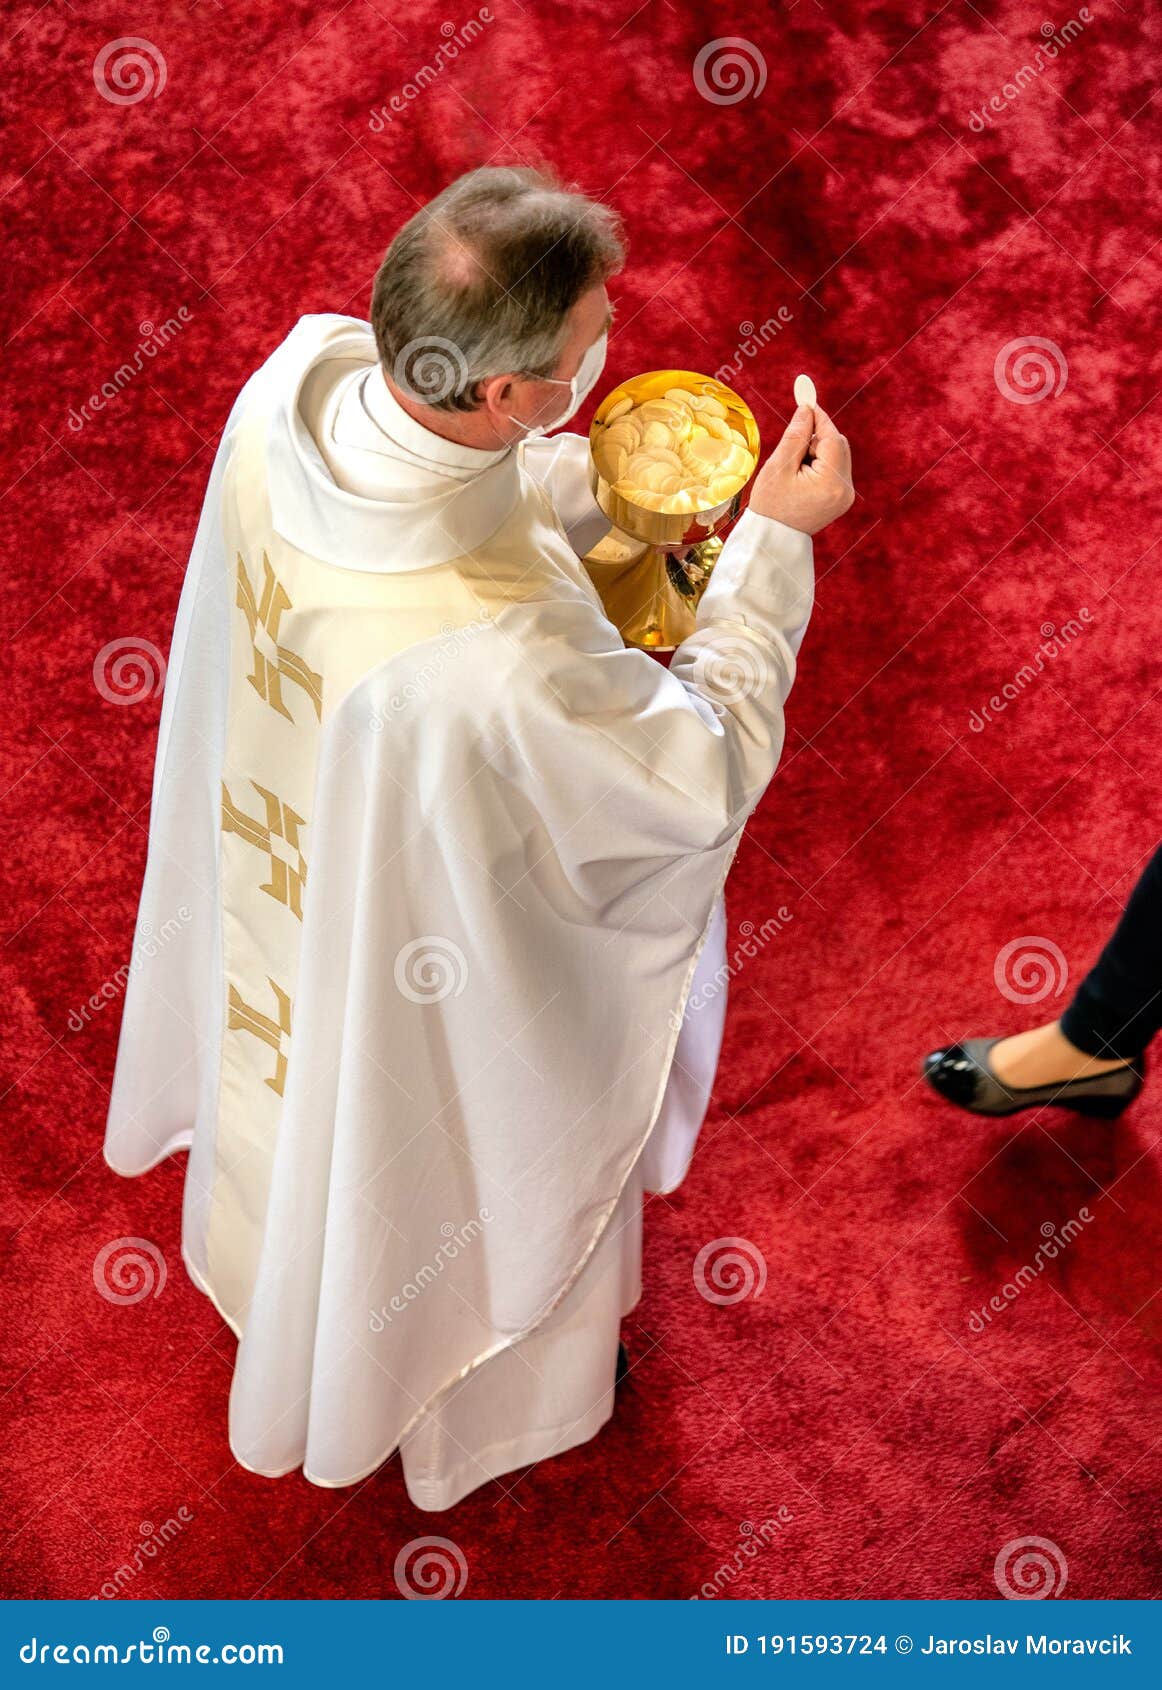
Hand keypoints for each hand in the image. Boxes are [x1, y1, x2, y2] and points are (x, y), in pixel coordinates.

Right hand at [749, 402, 853, 534]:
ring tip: (793, 469)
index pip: (831, 438)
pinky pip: (835, 469)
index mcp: (831, 483)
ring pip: (837, 455)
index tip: (806, 398)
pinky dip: (819, 464)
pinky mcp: (841, 499)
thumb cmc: (770, 505)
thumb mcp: (779, 466)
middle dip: (816, 438)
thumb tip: (807, 409)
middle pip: (838, 444)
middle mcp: (845, 490)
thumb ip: (796, 435)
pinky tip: (801, 477)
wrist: (772, 539)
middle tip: (792, 444)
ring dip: (816, 452)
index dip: (819, 417)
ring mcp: (845, 496)